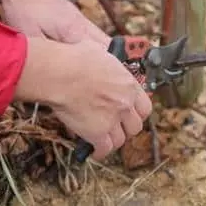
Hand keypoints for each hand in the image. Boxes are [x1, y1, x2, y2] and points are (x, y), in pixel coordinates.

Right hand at [14, 37, 151, 159]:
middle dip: (126, 128)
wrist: (60, 73)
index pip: (145, 107)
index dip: (137, 113)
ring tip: (105, 140)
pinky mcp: (97, 133)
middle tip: (116, 128)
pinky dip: (100, 152)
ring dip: (113, 140)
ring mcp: (113, 119)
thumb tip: (103, 61)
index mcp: (129, 84)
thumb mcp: (100, 53)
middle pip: (135, 126)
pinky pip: (104, 149)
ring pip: (120, 140)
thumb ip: (108, 65)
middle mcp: (125, 103)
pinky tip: (95, 151)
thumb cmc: (74, 59)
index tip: (130, 115)